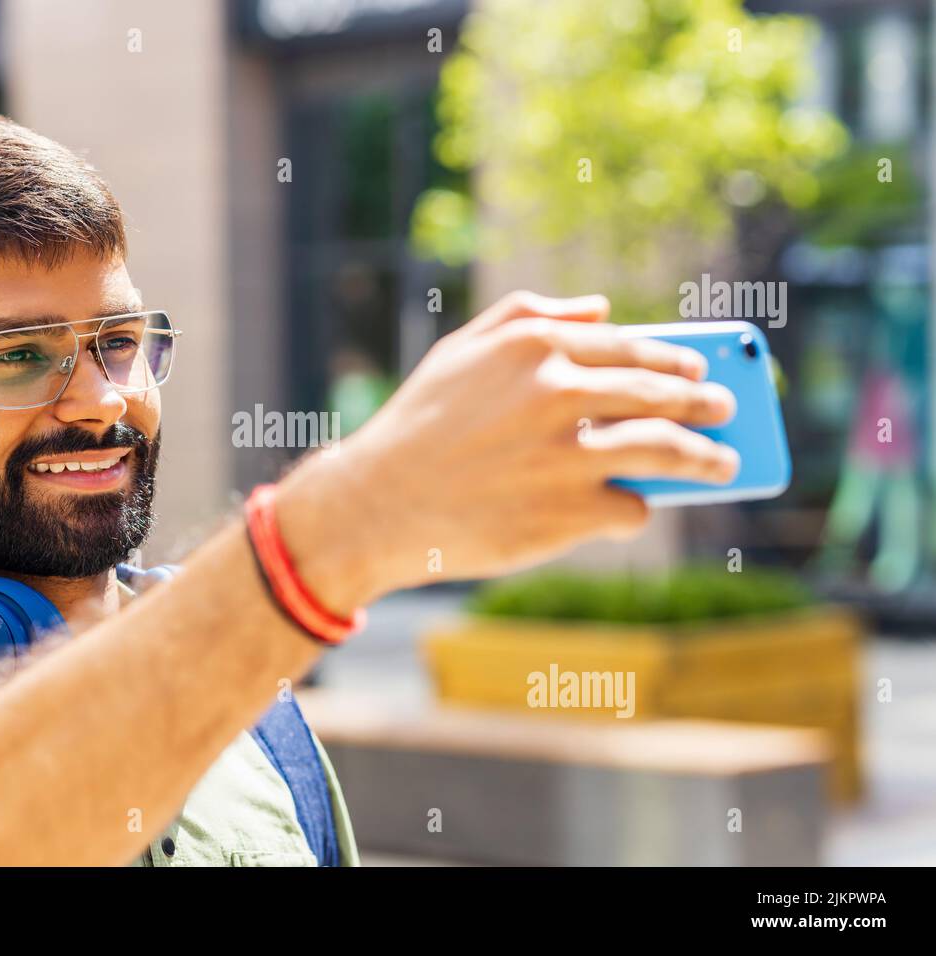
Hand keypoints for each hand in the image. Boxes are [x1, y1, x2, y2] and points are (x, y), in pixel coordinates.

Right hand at [276, 292, 737, 608]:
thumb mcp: (461, 351)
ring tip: (725, 462)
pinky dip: (638, 508)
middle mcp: (558, 392)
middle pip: (660, 393)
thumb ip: (529, 315)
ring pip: (667, 450)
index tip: (699, 369)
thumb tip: (602, 308)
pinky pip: (632, 507)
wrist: (377, 506)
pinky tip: (635, 507)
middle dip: (705, 401)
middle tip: (726, 410)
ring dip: (707, 457)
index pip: (629, 347)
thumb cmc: (419, 425)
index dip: (674, 358)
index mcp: (535, 346)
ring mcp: (568, 454)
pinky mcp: (570, 513)